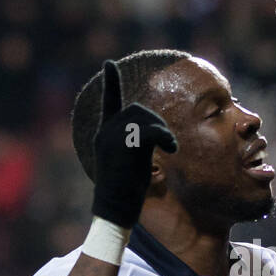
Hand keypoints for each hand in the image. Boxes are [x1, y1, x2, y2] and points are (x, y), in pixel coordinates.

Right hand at [91, 59, 177, 227]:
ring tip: (168, 148)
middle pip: (136, 109)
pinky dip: (163, 137)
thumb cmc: (125, 193)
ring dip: (161, 130)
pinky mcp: (123, 146)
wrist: (114, 210)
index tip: (109, 64)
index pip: (108, 102)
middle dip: (156, 121)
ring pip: (143, 118)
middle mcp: (105, 132)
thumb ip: (136, 145)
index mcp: (104, 135)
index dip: (111, 83)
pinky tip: (170, 149)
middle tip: (167, 142)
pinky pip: (149, 131)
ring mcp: (112, 138)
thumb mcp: (130, 164)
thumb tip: (153, 137)